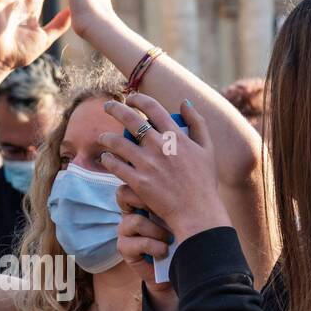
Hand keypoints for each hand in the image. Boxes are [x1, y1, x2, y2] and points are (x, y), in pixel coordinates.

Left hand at [96, 94, 231, 243]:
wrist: (197, 212)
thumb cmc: (204, 182)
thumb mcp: (207, 148)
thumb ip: (198, 123)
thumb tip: (185, 102)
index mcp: (176, 136)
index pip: (153, 108)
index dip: (138, 99)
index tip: (130, 98)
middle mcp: (160, 147)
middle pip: (130, 119)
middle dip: (115, 109)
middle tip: (106, 107)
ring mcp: (148, 164)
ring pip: (117, 143)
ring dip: (106, 137)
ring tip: (102, 137)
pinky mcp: (138, 182)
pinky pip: (115, 166)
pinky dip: (107, 160)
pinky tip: (106, 159)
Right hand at [115, 185, 179, 310]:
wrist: (176, 268)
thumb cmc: (180, 237)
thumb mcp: (179, 214)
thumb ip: (174, 198)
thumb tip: (183, 177)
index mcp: (141, 198)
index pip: (134, 180)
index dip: (149, 184)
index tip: (169, 196)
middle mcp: (129, 211)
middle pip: (125, 194)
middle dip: (148, 203)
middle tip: (166, 214)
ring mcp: (124, 229)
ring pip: (136, 220)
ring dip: (158, 232)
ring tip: (169, 240)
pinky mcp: (124, 247)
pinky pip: (138, 241)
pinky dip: (156, 247)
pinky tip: (164, 252)